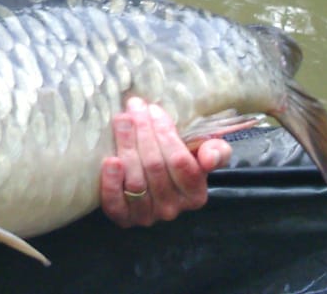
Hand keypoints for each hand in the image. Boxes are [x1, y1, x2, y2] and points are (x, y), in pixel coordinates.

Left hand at [99, 98, 230, 227]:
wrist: (148, 181)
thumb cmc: (177, 161)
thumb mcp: (202, 154)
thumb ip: (216, 151)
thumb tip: (210, 158)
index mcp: (195, 194)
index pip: (179, 161)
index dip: (165, 133)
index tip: (154, 110)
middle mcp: (172, 208)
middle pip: (155, 166)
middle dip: (143, 132)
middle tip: (134, 108)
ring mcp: (147, 216)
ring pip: (136, 180)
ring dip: (127, 147)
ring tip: (121, 120)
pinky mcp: (124, 219)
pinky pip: (116, 203)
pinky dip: (112, 182)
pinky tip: (110, 161)